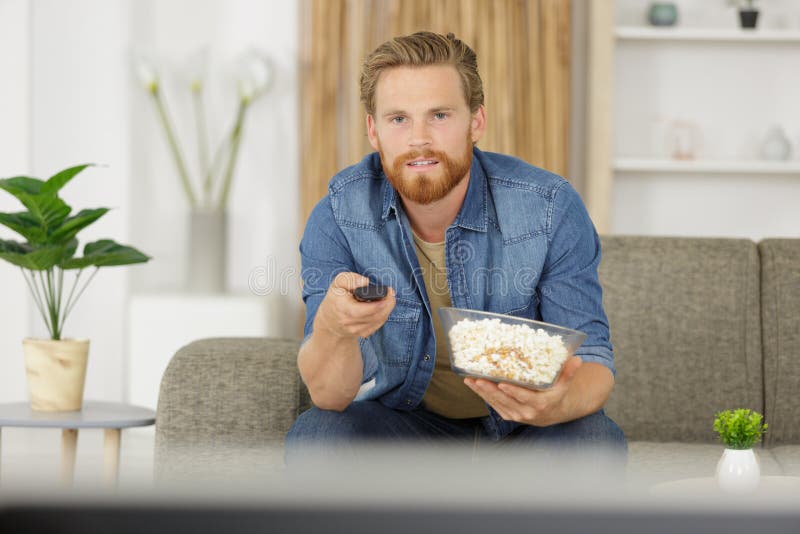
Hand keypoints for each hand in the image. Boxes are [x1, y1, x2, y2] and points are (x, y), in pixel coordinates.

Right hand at [314, 272, 395, 339]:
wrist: (330, 320)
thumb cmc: (336, 298)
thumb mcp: (338, 283)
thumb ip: (350, 279)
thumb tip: (365, 282)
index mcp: (342, 307)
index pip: (361, 310)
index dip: (376, 304)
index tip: (387, 294)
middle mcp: (349, 322)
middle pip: (375, 315)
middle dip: (387, 304)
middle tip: (391, 292)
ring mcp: (356, 330)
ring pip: (379, 320)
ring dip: (387, 308)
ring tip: (389, 297)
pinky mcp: (362, 334)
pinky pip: (378, 324)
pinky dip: (383, 315)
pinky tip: (384, 306)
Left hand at [464, 356, 582, 426]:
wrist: (554, 413)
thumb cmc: (557, 394)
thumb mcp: (564, 383)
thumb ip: (568, 372)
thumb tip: (576, 359)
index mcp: (540, 404)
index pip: (524, 397)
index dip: (512, 391)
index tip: (501, 383)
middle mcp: (526, 412)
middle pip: (505, 400)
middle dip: (490, 390)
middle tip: (477, 379)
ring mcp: (515, 415)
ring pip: (496, 403)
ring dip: (482, 392)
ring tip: (470, 380)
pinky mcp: (508, 415)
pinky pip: (494, 405)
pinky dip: (483, 396)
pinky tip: (474, 385)